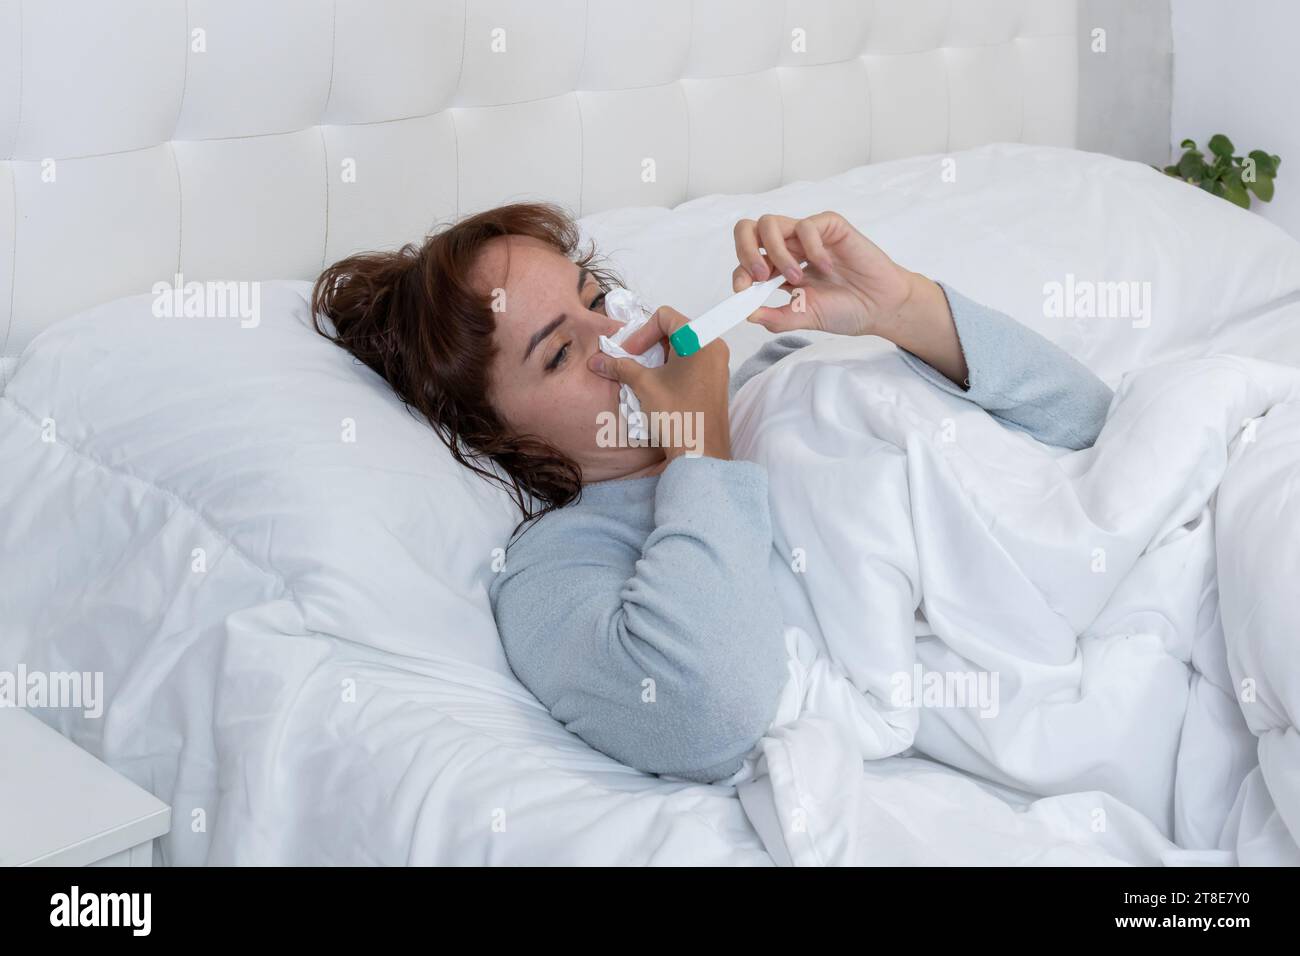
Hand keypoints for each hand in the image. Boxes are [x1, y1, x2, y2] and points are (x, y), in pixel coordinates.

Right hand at [588, 306, 731, 460]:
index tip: (629, 353)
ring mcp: (718, 364)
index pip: (665, 316)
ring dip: (658, 357)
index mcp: (701, 339)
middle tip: (632, 362)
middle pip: (675, 329)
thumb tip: (596, 361)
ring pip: (682, 347)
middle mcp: (714, 346)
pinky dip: (672, 367)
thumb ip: (621, 367)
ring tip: (642, 376)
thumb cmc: (677, 415)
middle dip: (648, 344)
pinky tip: (658, 386)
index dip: (641, 332)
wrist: (700, 452)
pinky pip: (692, 362)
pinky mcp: (716, 380)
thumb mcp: (644, 386)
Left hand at [731, 211, 922, 336]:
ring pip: (771, 222)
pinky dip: (811, 248)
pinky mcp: (830, 226)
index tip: (744, 292)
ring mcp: (808, 235)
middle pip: (749, 229)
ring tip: (795, 277)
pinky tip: (826, 267)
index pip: (745, 259)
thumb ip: (776, 317)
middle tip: (761, 276)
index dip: (740, 272)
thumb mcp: (804, 317)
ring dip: (777, 251)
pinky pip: (807, 225)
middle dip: (745, 250)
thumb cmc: (845, 309)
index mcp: (778, 267)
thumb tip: (748, 315)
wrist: (879, 308)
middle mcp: (789, 247)